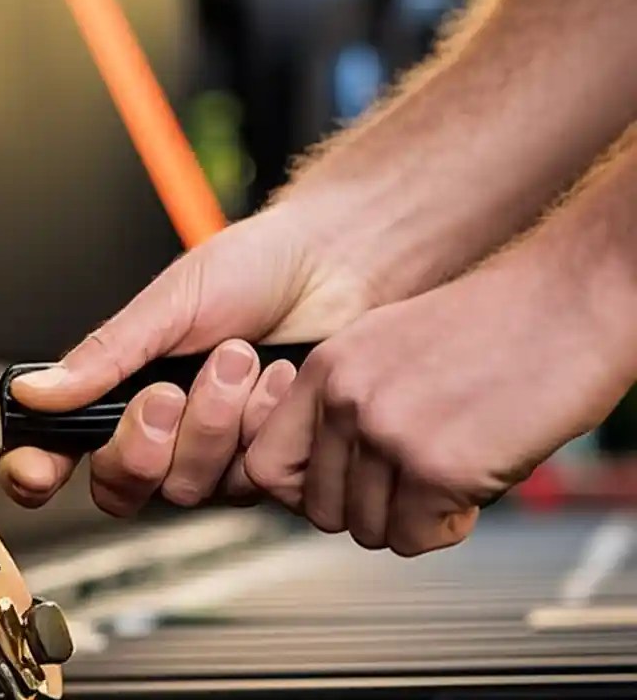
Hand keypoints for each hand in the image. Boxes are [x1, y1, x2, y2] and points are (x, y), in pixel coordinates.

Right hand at [0, 206, 377, 515]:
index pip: (58, 450)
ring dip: (213, 421)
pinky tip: (278, 382)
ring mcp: (212, 451)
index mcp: (119, 387)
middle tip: (170, 391)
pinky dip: (261, 424)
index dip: (37, 471)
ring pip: (186, 487)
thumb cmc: (254, 270)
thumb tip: (34, 392)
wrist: (339, 265)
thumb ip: (102, 356)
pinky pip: (246, 481)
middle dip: (144, 442)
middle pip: (120, 487)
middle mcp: (161, 429)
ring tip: (239, 358)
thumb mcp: (166, 304)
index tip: (37, 471)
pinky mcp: (266, 464)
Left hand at [244, 240, 634, 555]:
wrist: (573, 299)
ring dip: (413, 520)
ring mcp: (386, 433)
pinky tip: (475, 486)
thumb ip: (345, 403)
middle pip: (320, 510)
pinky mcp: (437, 466)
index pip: (264, 466)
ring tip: (453, 477)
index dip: (302, 493)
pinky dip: (447, 527)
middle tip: (414, 488)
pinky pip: (415, 538)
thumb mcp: (385, 348)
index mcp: (326, 369)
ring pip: (369, 531)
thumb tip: (321, 476)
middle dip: (369, 512)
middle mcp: (344, 400)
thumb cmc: (494, 326)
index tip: (342, 491)